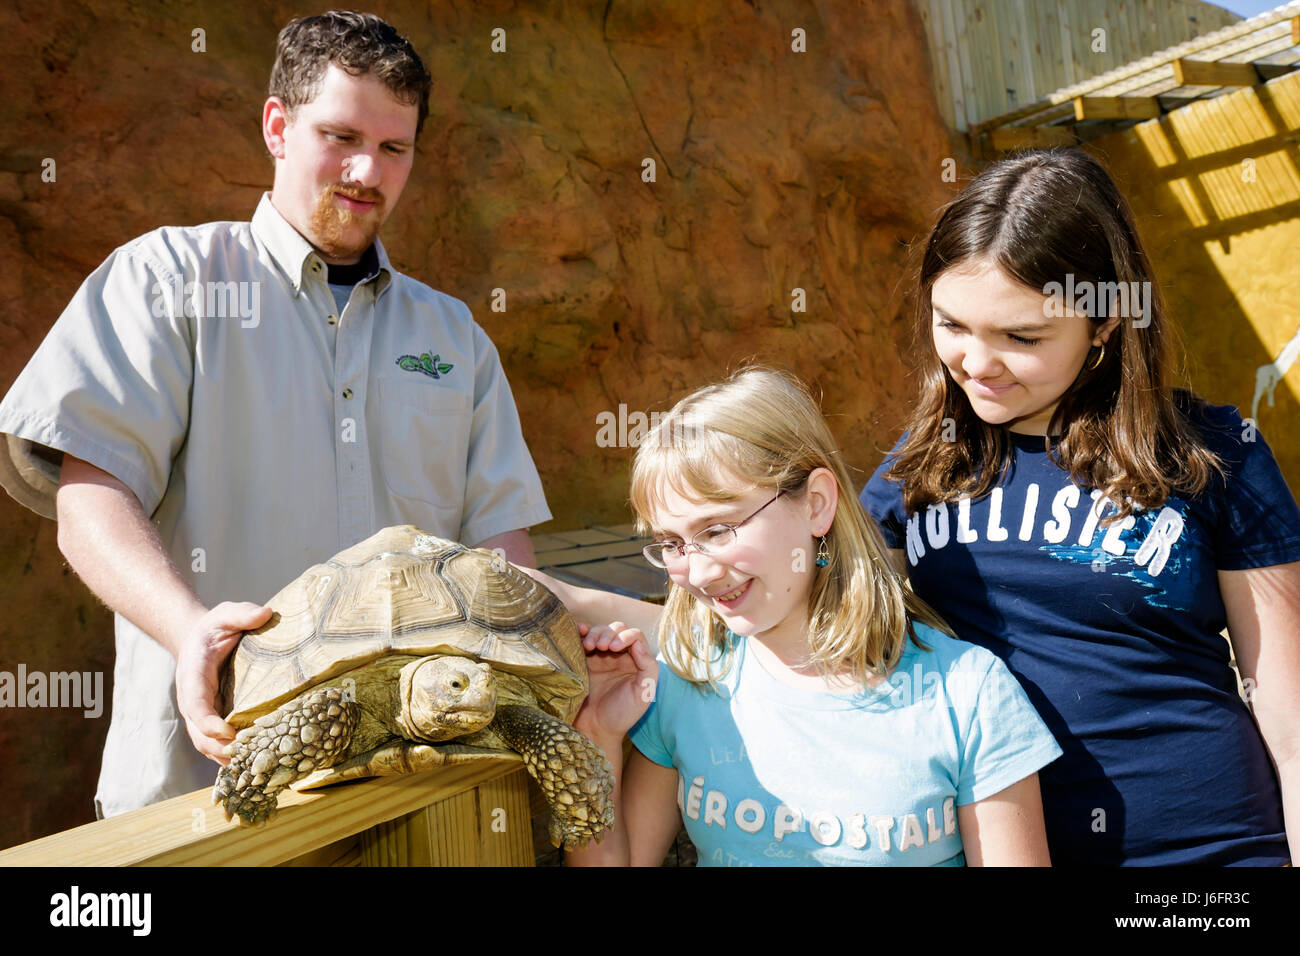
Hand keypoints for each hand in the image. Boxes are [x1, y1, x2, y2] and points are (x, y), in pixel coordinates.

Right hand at [174, 602, 272, 764]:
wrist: (200, 640)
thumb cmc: (214, 628)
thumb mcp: (225, 614)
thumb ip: (242, 613)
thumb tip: (266, 614)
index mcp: (193, 676)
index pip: (195, 704)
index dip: (209, 722)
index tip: (228, 732)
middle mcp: (193, 701)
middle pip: (200, 735)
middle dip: (221, 749)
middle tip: (249, 757)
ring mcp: (201, 715)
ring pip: (207, 746)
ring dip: (227, 759)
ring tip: (255, 766)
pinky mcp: (212, 722)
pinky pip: (218, 745)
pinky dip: (232, 757)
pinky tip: (256, 764)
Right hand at [575, 620, 658, 743]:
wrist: (595, 730)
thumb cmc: (622, 715)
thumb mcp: (643, 693)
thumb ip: (647, 667)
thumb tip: (637, 642)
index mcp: (636, 662)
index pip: (635, 636)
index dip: (625, 636)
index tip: (614, 648)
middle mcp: (619, 656)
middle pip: (617, 629)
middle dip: (609, 633)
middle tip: (601, 647)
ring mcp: (600, 657)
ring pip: (600, 632)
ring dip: (595, 633)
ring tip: (589, 646)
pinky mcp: (583, 661)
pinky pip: (583, 640)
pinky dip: (581, 632)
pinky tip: (578, 631)